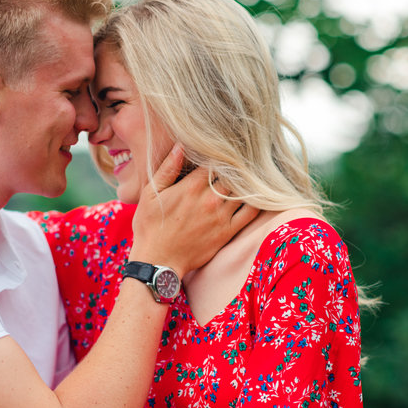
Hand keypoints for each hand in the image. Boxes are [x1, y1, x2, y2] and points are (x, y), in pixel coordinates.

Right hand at [128, 145, 257, 275]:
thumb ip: (167, 169)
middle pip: (232, 174)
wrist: (158, 261)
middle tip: (237, 164)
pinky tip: (255, 196)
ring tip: (247, 177)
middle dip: (234, 168)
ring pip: (243, 191)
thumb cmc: (150, 226)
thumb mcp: (150, 194)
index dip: (219, 156)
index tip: (221, 153)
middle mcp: (209, 199)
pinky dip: (256, 202)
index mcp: (191, 186)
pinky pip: (250, 213)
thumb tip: (181, 146)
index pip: (215, 161)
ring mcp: (220, 216)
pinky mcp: (227, 232)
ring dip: (245, 183)